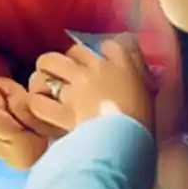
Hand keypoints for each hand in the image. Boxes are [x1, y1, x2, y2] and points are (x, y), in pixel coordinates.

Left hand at [27, 39, 154, 133]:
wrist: (130, 142)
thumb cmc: (146, 122)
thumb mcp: (150, 93)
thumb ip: (138, 75)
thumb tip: (135, 64)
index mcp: (122, 65)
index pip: (109, 46)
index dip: (102, 53)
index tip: (97, 63)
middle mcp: (95, 70)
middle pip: (72, 50)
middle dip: (69, 59)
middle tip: (63, 73)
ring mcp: (76, 87)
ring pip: (48, 63)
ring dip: (45, 73)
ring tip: (44, 84)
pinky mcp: (62, 109)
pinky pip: (39, 99)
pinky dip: (37, 101)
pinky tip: (40, 104)